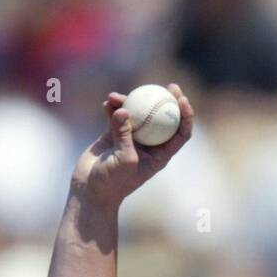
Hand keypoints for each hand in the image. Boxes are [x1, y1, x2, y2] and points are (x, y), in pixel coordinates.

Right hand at [71, 83, 193, 207]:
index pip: (180, 133)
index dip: (186, 116)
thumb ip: (125, 135)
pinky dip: (113, 107)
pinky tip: (107, 103)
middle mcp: (149, 145)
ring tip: (114, 97)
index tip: (183, 99)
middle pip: (163, 118)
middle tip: (169, 86)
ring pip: (137, 113)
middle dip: (168, 100)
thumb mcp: (123, 160)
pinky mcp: (114, 134)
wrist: (91, 190)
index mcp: (160, 155)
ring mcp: (131, 138)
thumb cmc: (112, 183)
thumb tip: (125, 109)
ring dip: (130, 101)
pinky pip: (117, 115)